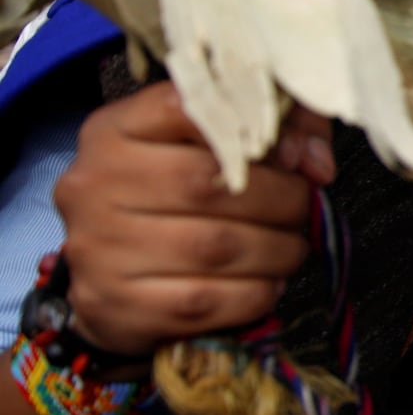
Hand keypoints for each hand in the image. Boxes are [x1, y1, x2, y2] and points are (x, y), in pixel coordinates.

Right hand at [54, 85, 331, 358]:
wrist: (109, 276)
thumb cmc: (173, 195)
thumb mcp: (213, 142)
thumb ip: (276, 130)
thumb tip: (316, 163)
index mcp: (114, 131)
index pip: (186, 108)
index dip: (253, 128)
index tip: (290, 151)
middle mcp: (95, 185)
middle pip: (210, 185)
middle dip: (280, 199)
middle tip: (301, 208)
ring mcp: (99, 249)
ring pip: (215, 247)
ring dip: (276, 249)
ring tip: (290, 247)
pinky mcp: (115, 305)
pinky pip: (207, 300)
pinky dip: (255, 292)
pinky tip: (267, 282)